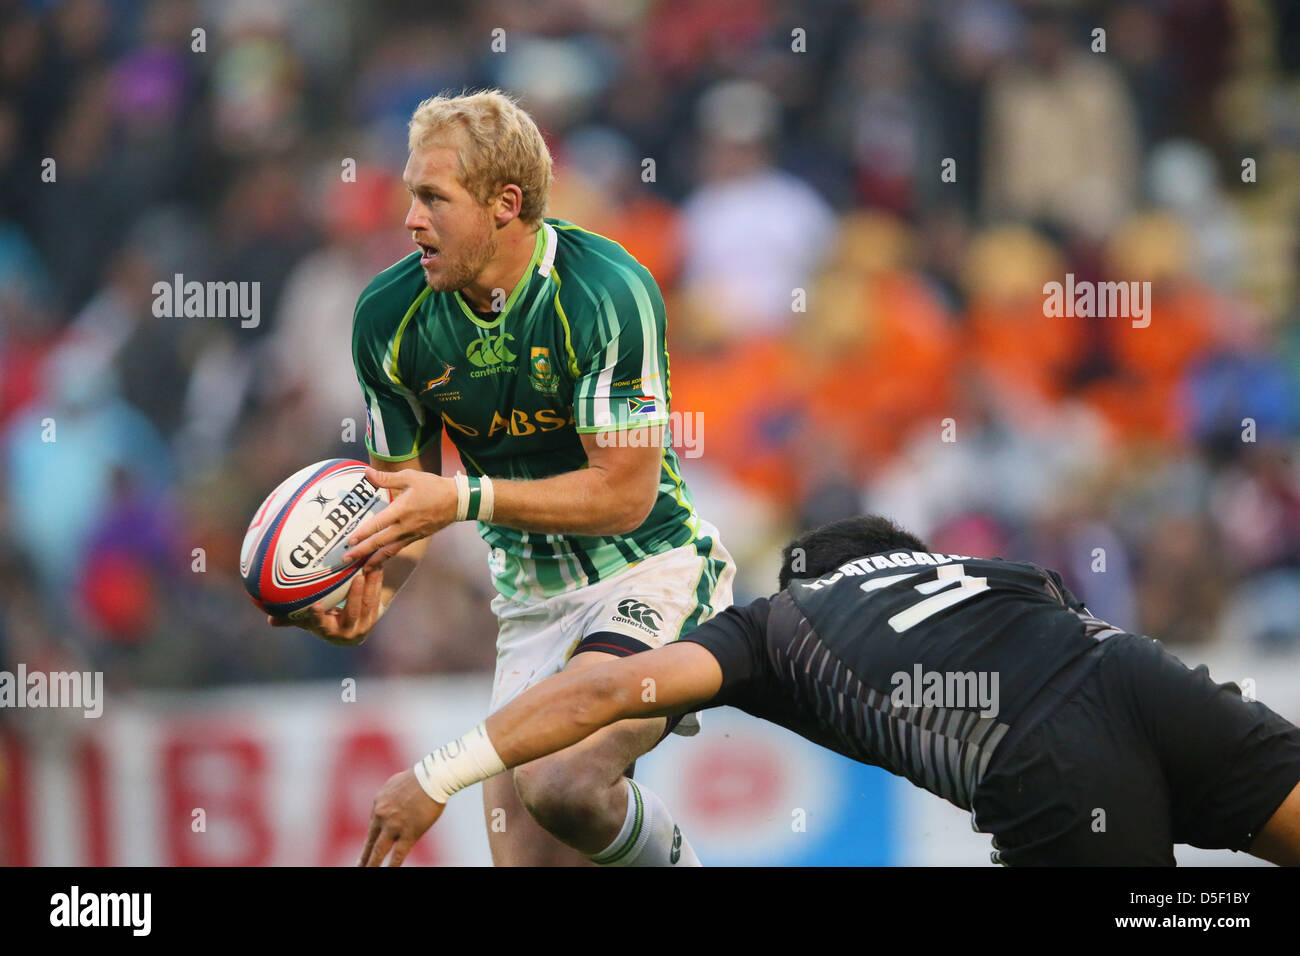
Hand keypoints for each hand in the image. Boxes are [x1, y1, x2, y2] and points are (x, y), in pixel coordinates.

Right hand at [267, 564, 383, 645]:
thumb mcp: (310, 621)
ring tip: (370, 567)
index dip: (318, 616)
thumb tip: (269, 621)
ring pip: (369, 604)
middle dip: (356, 596)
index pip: (321, 625)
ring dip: (371, 585)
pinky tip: (377, 567)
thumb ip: (293, 618)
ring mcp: (364, 626)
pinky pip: (377, 599)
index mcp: (328, 632)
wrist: (352, 628)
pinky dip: (377, 583)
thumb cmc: (326, 620)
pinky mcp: (374, 617)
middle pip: (352, 613)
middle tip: (357, 577)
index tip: (315, 605)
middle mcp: (348, 632)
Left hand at [343, 467, 455, 567]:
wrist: (457, 501)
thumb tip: (367, 473)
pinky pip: (399, 549)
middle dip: (362, 552)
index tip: (349, 541)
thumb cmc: (434, 487)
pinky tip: (380, 560)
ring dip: (374, 560)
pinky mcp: (417, 537)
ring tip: (361, 568)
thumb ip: (386, 478)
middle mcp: (405, 526)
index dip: (362, 534)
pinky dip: (387, 556)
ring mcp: (412, 534)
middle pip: (380, 543)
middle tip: (346, 560)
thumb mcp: (410, 477)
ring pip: (390, 551)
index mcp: (401, 510)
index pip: (378, 525)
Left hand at [360, 769, 444, 865]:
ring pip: (379, 851)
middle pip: (371, 841)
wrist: (432, 777)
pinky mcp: (409, 833)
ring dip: (371, 864)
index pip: (373, 825)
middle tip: (358, 866)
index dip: (373, 838)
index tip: (370, 847)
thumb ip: (390, 796)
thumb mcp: (396, 783)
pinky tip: (389, 870)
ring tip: (366, 871)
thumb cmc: (419, 777)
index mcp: (379, 803)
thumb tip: (391, 801)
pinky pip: (398, 854)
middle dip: (364, 856)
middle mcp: (382, 815)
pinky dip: (393, 865)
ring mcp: (394, 826)